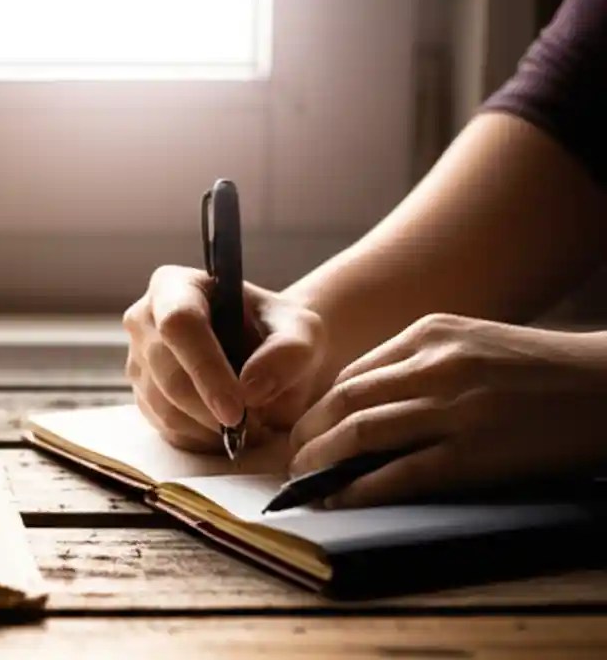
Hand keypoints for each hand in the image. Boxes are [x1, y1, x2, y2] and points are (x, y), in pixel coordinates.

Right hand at [123, 265, 326, 452]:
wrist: (270, 355)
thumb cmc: (280, 333)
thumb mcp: (302, 333)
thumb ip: (288, 353)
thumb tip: (250, 388)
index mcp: (176, 286)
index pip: (179, 324)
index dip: (205, 368)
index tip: (237, 408)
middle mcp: (145, 318)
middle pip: (168, 373)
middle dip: (212, 408)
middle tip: (255, 424)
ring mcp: (138, 359)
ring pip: (164, 406)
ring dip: (210, 427)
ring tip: (248, 424)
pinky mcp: (142, 395)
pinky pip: (165, 428)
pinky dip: (201, 438)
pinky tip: (227, 426)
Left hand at [290, 313, 606, 506]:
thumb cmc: (543, 371)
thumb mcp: (475, 344)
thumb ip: (422, 363)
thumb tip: (366, 402)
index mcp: (431, 333)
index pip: (352, 374)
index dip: (320, 408)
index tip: (306, 432)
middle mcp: (435, 364)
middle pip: (343, 401)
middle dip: (307, 435)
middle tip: (290, 461)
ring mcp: (454, 408)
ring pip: (361, 435)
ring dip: (321, 463)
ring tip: (304, 483)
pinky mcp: (475, 452)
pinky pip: (400, 474)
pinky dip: (359, 489)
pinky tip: (340, 500)